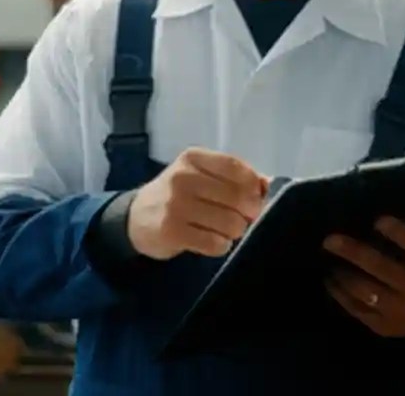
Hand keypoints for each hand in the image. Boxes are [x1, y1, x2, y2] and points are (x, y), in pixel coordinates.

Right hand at [127, 148, 267, 259]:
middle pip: (238, 197)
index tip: (255, 198)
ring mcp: (176, 205)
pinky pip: (216, 243)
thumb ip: (234, 177)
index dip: (253, 186)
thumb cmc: (177, 194)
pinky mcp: (172, 232)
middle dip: (248, 213)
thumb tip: (269, 185)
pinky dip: (221, 245)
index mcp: (193, 157)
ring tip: (223, 230)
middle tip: (242, 218)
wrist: (135, 218)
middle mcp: (182, 178)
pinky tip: (211, 240)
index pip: (236, 168)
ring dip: (234, 231)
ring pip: (230, 223)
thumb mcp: (200, 175)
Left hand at [322, 217, 404, 337]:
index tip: (378, 220)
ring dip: (343, 275)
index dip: (399, 233)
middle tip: (329, 240)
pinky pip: (356, 309)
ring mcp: (401, 312)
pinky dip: (340, 294)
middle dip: (353, 252)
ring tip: (328, 259)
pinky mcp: (384, 327)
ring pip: (365, 291)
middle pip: (381, 268)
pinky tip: (331, 281)